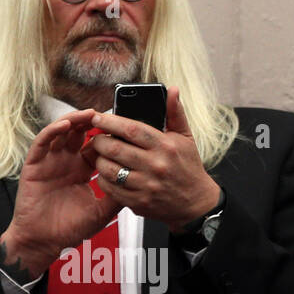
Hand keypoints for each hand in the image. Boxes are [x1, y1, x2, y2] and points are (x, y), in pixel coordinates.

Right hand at [0, 110, 121, 279]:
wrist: (43, 243)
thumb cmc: (69, 230)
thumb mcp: (100, 212)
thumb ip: (117, 196)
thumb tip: (137, 182)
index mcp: (82, 171)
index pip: (97, 146)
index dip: (108, 136)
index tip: (122, 127)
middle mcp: (66, 162)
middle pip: (80, 134)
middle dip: (93, 122)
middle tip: (108, 114)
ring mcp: (50, 162)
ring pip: (62, 132)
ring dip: (75, 120)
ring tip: (89, 114)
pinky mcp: (34, 165)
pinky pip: (42, 142)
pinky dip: (52, 131)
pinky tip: (65, 125)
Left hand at [87, 87, 220, 232]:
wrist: (195, 203)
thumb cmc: (189, 168)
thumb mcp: (186, 138)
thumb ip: (175, 113)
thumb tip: (172, 90)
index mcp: (165, 146)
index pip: (131, 129)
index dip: (110, 121)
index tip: (98, 117)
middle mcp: (155, 166)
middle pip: (115, 149)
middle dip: (100, 141)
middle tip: (97, 137)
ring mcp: (145, 186)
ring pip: (110, 170)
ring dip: (99, 160)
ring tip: (102, 155)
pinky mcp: (138, 202)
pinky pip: (111, 189)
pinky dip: (103, 179)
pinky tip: (107, 173)